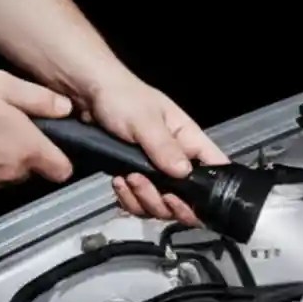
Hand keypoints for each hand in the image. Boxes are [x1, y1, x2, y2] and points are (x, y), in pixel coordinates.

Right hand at [0, 68, 74, 195]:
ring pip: (6, 178)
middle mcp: (11, 174)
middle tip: (6, 130)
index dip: (58, 159)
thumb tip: (66, 108)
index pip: (62, 170)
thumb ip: (40, 99)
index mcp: (28, 150)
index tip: (48, 146)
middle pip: (31, 172)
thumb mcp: (3, 84)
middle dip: (24, 156)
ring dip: (1, 163)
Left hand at [81, 72, 226, 226]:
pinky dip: (128, 200)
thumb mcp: (145, 120)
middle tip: (147, 186)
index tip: (195, 201)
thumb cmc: (122, 97)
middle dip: (167, 202)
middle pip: (187, 201)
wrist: (86, 95)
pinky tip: (118, 183)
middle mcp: (177, 162)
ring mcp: (156, 175)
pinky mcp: (136, 183)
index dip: (214, 190)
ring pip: (161, 207)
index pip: (216, 169)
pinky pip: (139, 205)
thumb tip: (184, 172)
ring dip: (144, 200)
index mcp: (190, 142)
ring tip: (127, 178)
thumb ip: (164, 147)